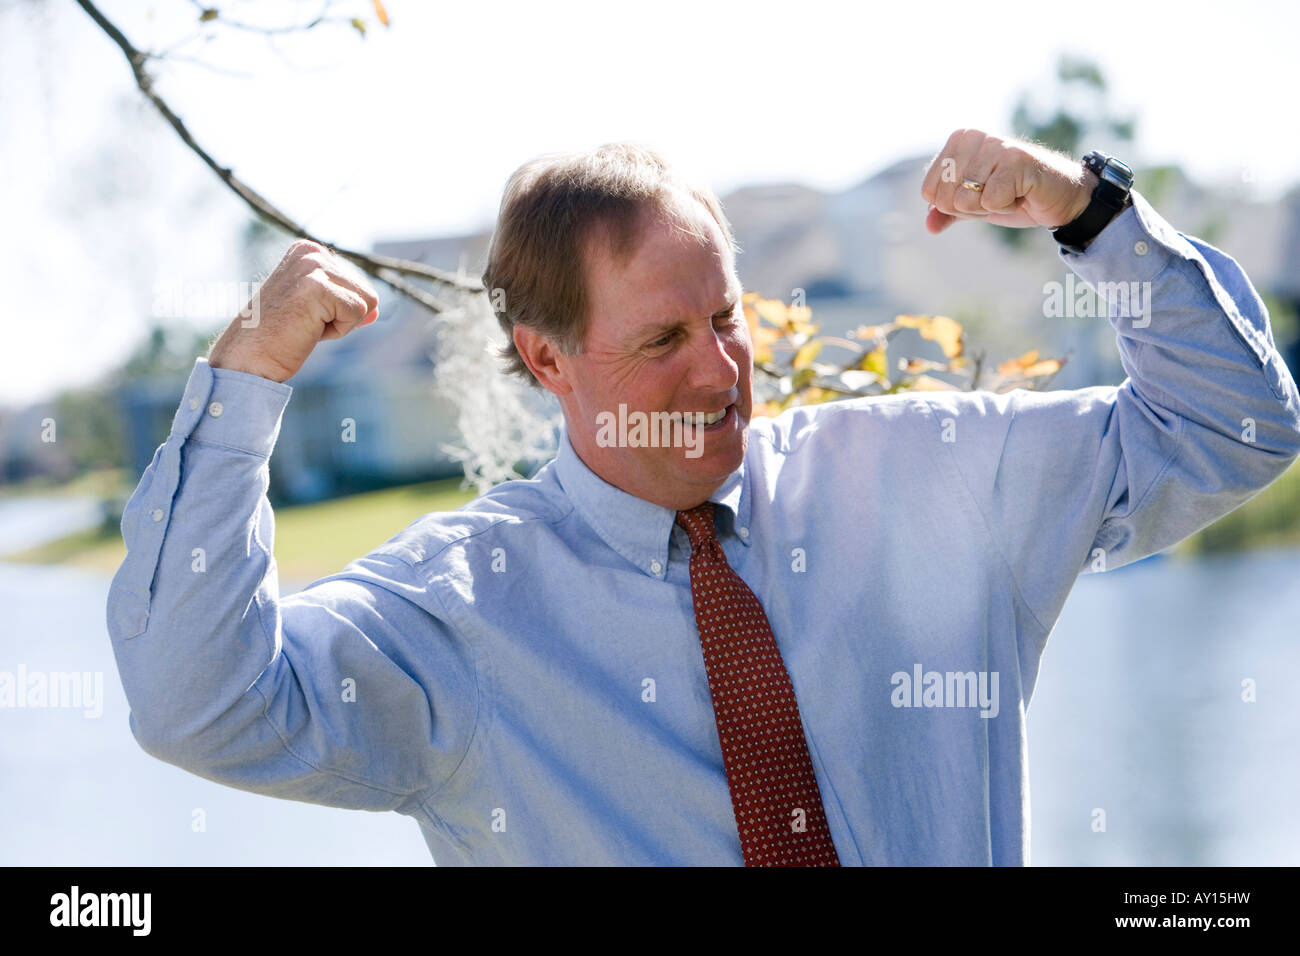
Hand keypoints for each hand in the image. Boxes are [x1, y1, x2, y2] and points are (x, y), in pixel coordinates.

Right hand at [207, 239, 379, 381]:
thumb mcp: (320, 313)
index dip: (339, 311)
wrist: (249, 358)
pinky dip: (337, 331)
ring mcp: (313, 267)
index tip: (306, 314)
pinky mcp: (317, 287)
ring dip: (341, 325)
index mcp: (309, 250)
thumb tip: (376, 310)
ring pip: (366, 304)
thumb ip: (348, 305)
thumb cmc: (280, 337)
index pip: (359, 285)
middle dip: (343, 318)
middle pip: (368, 293)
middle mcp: (312, 252)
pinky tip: (307, 329)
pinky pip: (357, 314)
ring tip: (306, 325)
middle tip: (305, 323)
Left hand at [920, 129, 1094, 234]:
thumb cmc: (1013, 195)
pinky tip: (1022, 193)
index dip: (954, 206)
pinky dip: (1007, 207)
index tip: (981, 193)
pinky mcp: (1016, 160)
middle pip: (945, 198)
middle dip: (971, 208)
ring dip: (991, 207)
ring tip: (1011, 192)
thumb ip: (946, 213)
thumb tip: (929, 225)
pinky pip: (990, 202)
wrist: (1057, 197)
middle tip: (997, 194)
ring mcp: (996, 145)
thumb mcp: (973, 205)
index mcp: (958, 140)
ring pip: (966, 200)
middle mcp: (974, 136)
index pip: (929, 192)